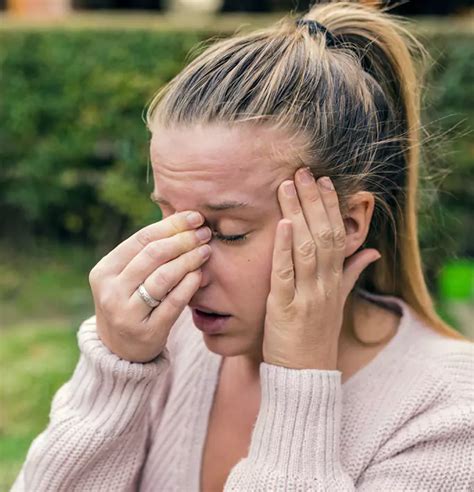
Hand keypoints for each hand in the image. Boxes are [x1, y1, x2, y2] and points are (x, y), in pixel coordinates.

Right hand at [89, 211, 211, 362]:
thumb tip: (183, 220)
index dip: (171, 225)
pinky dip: (189, 285)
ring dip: (189, 260)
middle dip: (183, 240)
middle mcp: (111, 291)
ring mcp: (127, 314)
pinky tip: (200, 274)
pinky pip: (173, 303)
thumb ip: (146, 253)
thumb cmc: (129, 302)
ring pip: (163, 277)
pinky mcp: (146, 332)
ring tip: (205, 251)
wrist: (120, 350)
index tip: (195, 217)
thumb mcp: (126, 277)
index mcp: (104, 271)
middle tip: (204, 233)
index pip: (141, 239)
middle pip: (153, 255)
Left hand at [262, 168, 380, 369]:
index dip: (330, 207)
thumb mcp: (339, 302)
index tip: (322, 182)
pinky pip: (285, 274)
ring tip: (288, 186)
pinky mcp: (284, 308)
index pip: (338, 236)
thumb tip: (372, 252)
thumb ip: (352, 274)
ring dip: (298, 215)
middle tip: (302, 172)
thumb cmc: (317, 336)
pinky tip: (282, 224)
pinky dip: (284, 249)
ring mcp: (307, 296)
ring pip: (307, 248)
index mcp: (336, 281)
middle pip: (323, 235)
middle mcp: (326, 285)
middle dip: (313, 201)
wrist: (305, 375)